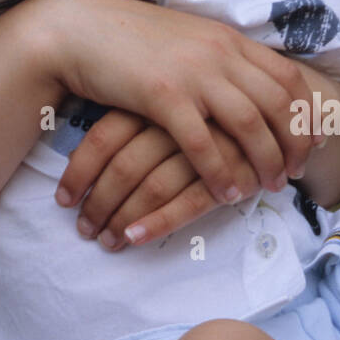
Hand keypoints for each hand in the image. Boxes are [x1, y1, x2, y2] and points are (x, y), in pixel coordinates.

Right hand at [44, 0, 318, 204]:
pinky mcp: (163, 95)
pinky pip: (203, 143)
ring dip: (265, 161)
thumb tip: (248, 83)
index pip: (287, 75)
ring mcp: (192, 72)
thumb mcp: (188, 38)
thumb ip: (220, 56)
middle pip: (277, 103)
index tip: (315, 140)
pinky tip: (226, 193)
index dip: (307, 111)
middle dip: (294, 143)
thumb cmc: (131, 39)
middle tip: (294, 173)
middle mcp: (219, 51)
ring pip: (249, 124)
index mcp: (228, 37)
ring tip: (267, 188)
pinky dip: (221, 172)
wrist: (80, 29)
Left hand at [57, 109, 260, 248]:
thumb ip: (132, 118)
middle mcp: (178, 120)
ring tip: (104, 242)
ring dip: (122, 218)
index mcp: (156, 98)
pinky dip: (158, 222)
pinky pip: (188, 202)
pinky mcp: (233, 172)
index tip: (63, 200)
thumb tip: (83, 153)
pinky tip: (134, 239)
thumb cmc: (208, 109)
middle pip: (124, 165)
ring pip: (153, 186)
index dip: (80, 171)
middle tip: (83, 229)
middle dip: (98, 202)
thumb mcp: (168, 102)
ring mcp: (207, 147)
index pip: (104, 136)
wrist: (276, 103)